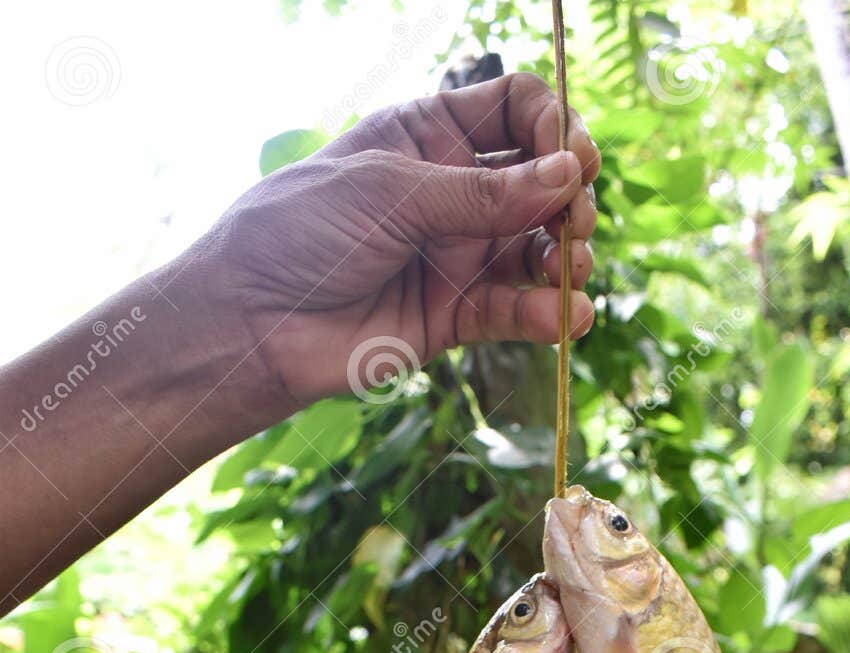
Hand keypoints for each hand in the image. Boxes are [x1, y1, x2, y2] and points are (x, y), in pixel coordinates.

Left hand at [210, 73, 599, 408]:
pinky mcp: (455, 316)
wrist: (253, 322)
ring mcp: (457, 254)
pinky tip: (566, 316)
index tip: (570, 157)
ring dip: (567, 258)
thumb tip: (567, 177)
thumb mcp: (390, 191)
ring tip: (568, 270)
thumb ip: (480, 192)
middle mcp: (453, 192)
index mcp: (430, 135)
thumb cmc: (301, 232)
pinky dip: (548, 314)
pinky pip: (516, 311)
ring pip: (538, 249)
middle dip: (570, 197)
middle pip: (543, 179)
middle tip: (572, 222)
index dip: (554, 125)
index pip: (517, 109)